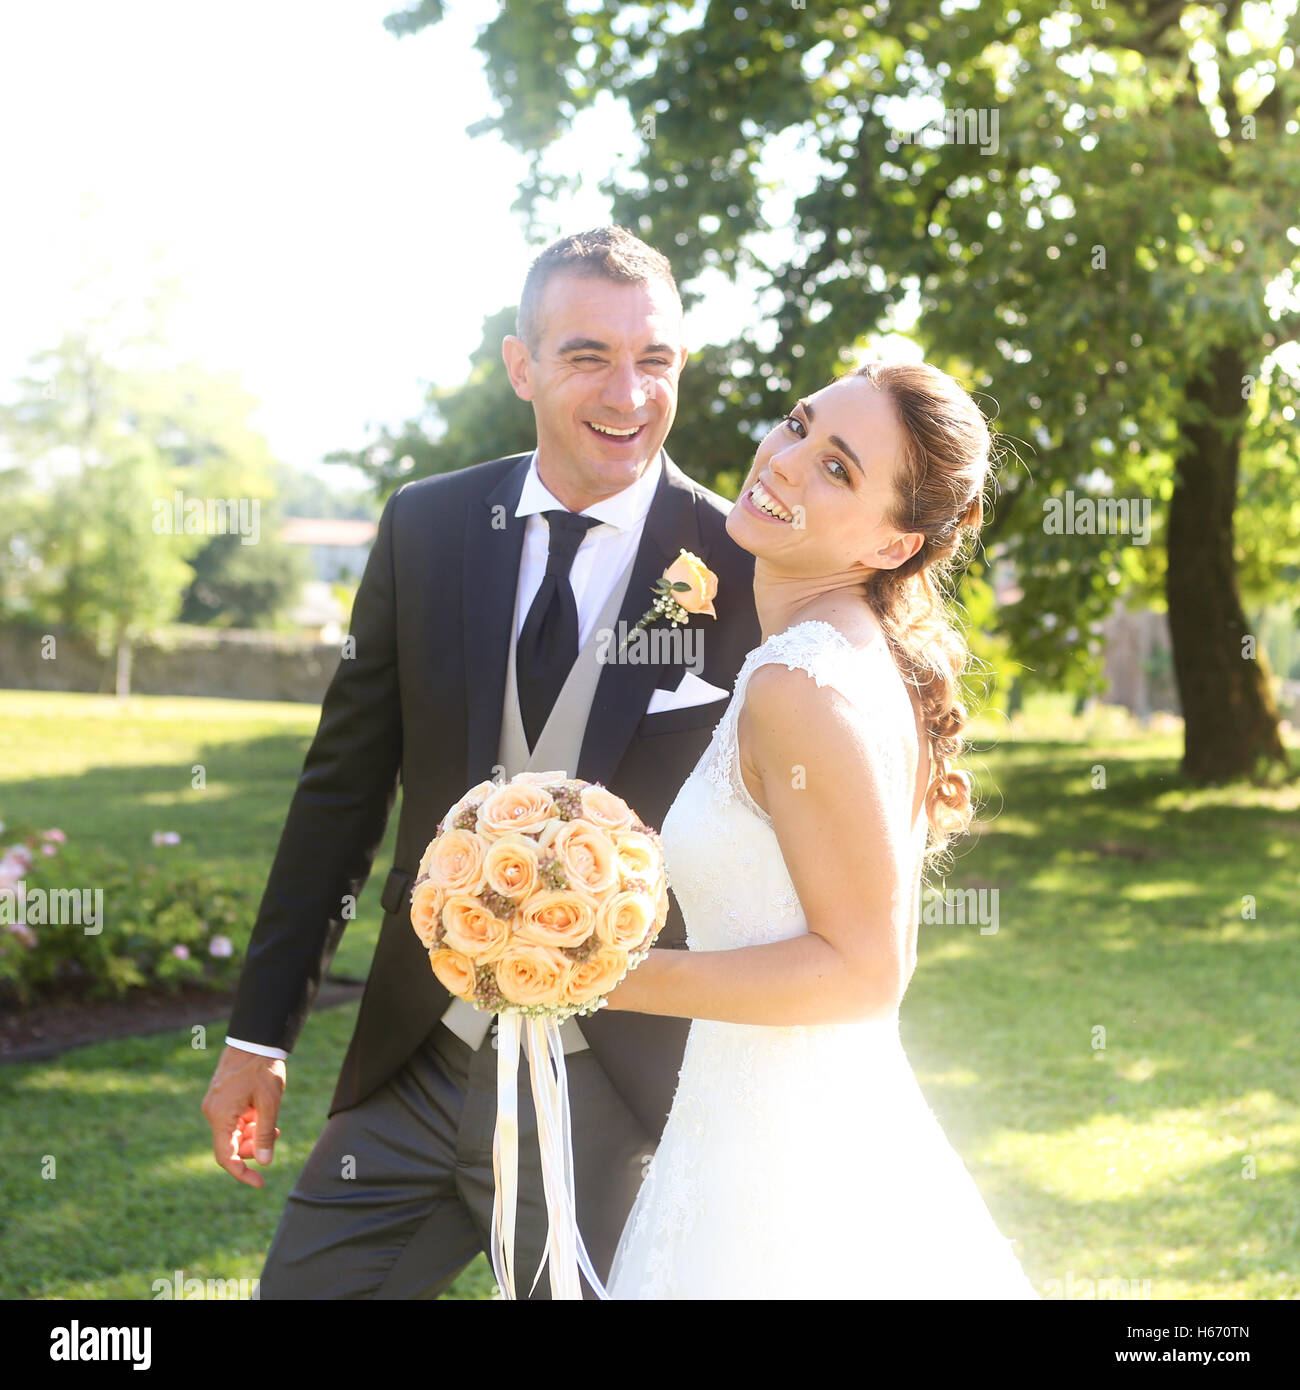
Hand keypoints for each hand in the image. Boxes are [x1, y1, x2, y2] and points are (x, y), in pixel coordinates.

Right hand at [201, 1045, 286, 1188]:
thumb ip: (265, 1133)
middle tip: (275, 1136)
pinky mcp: (221, 1100)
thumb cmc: (262, 1068)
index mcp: (220, 1116)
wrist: (254, 1040)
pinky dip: (248, 1124)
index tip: (260, 1183)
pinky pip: (233, 1122)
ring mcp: (215, 1106)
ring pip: (233, 1134)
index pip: (226, 1156)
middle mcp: (212, 1113)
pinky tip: (264, 1116)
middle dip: (253, 1148)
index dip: (242, 1173)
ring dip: (253, 1136)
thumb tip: (265, 1162)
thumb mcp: (269, 1102)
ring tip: (273, 1126)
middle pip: (231, 1146)